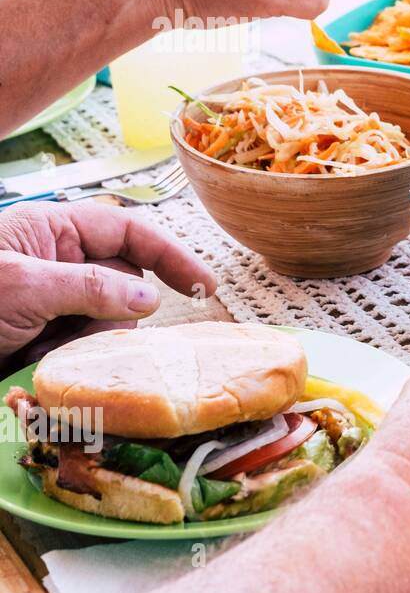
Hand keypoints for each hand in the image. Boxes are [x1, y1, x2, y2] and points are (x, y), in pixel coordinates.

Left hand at [0, 202, 216, 368]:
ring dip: (86, 343)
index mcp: (51, 232)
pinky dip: (71, 361)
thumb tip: (151, 299)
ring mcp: (51, 303)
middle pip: (124, 284)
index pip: (128, 232)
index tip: (204, 285)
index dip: (170, 254)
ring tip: (42, 350)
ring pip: (107, 322)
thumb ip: (89, 287)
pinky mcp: (44, 338)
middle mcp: (57, 263)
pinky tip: (38, 361)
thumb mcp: (22, 286)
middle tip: (75, 333)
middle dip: (112, 314)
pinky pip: (84, 350)